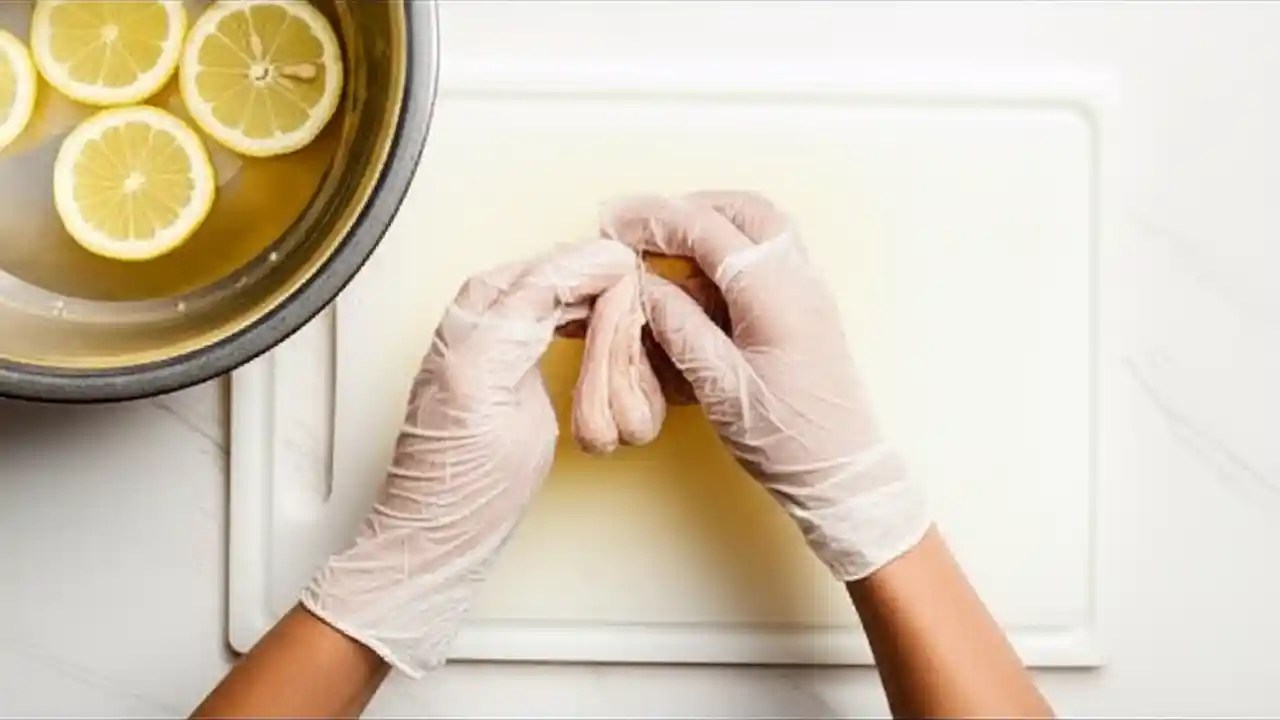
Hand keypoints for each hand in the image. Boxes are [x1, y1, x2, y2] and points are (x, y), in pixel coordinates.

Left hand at [302, 239, 632, 676]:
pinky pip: (494, 308)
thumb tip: (576, 315)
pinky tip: (561, 311)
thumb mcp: (533, 426)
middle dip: (571, 265)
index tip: (623, 263)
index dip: (585, 266)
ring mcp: (445, 348)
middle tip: (617, 271)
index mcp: (477, 355)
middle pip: (520, 273)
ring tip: (598, 287)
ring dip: (553, 278)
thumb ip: (544, 358)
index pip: (538, 283)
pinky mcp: (450, 360)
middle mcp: (452, 341)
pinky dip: (533, 299)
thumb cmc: (476, 497)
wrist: (428, 534)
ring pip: (506, 284)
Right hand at [604, 191, 928, 580]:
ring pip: (760, 230)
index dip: (654, 220)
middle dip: (687, 208)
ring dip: (710, 228)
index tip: (613, 223)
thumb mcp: (719, 386)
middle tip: (641, 225)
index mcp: (776, 292)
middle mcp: (799, 279)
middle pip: (743, 209)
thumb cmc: (785, 439)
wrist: (841, 474)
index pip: (707, 228)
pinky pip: (767, 261)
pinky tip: (695, 288)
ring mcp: (809, 292)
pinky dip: (727, 259)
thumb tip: (641, 284)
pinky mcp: (808, 311)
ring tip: (662, 253)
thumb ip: (677, 325)